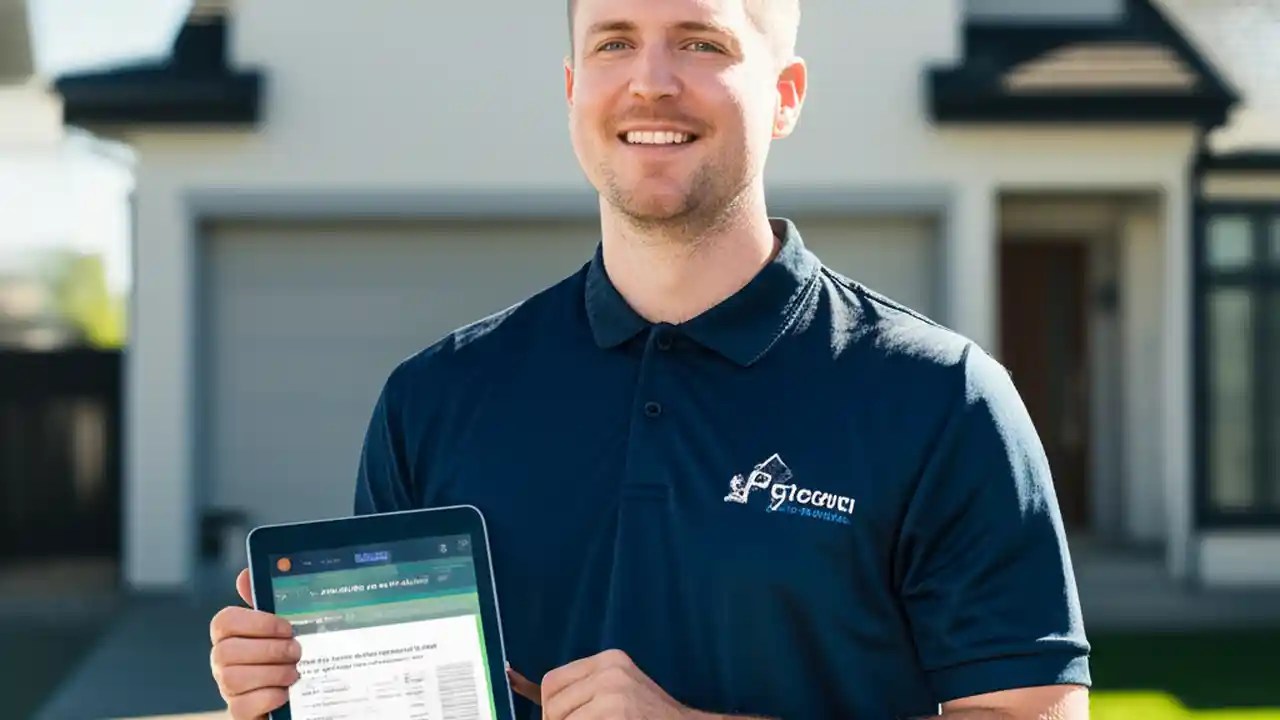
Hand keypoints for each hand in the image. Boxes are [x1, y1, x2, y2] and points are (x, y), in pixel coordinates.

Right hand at [209, 568, 302, 719]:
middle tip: (297, 651)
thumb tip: (244, 574)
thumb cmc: (290, 652)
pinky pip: (242, 706)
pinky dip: (269, 698)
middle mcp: (223, 660)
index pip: (224, 621)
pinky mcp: (239, 711)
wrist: (304, 693)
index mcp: (232, 634)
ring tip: (295, 672)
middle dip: (269, 650)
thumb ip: (267, 599)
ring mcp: (228, 687)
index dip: (256, 623)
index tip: (286, 627)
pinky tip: (286, 693)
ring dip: (272, 674)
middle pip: (227, 651)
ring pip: (233, 679)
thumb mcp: (284, 624)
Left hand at [508, 649, 704, 719]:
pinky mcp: (617, 713)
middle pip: (553, 703)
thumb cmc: (649, 718)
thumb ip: (583, 692)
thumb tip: (516, 682)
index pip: (553, 683)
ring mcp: (614, 693)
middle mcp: (611, 670)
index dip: (549, 711)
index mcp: (610, 660)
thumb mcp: (617, 693)